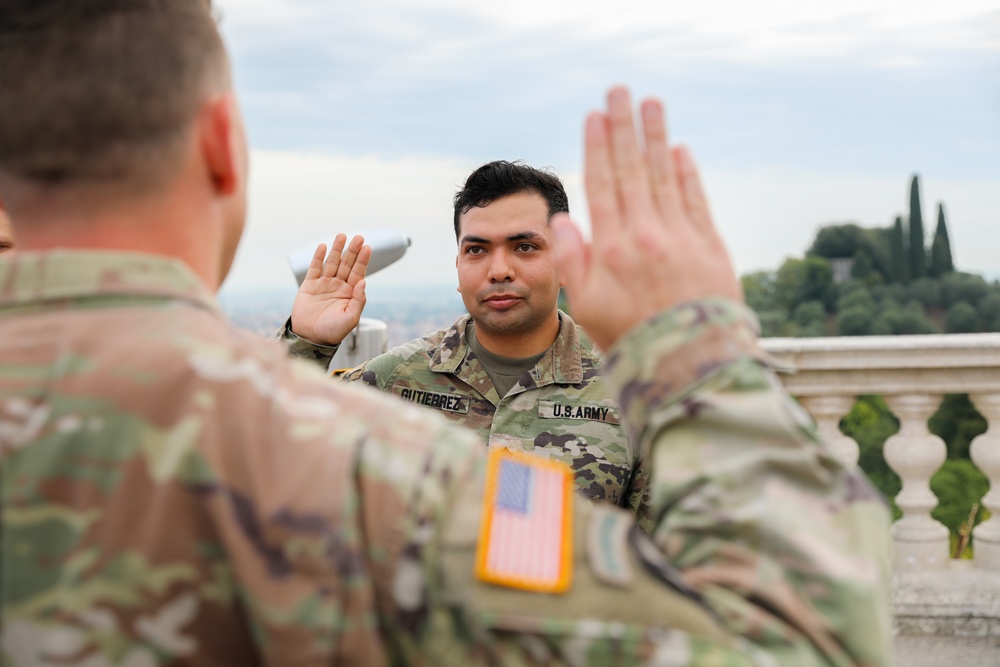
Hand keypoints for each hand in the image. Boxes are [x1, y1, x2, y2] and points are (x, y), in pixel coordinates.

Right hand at [290, 233, 369, 344]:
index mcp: (350, 293)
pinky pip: (315, 268)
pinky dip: (318, 257)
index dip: (363, 260)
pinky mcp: (310, 285)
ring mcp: (324, 284)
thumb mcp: (351, 318)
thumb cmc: (333, 331)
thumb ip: (359, 300)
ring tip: (342, 236)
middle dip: (353, 251)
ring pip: (332, 263)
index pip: (358, 272)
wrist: (310, 337)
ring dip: (337, 249)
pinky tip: (323, 247)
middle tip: (359, 237)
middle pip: (347, 264)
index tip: (368, 247)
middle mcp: (338, 286)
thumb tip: (363, 281)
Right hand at [553, 86, 741, 350]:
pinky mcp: (711, 247)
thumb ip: (572, 260)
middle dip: (624, 127)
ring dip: (656, 136)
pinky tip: (679, 150)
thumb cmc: (631, 340)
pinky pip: (696, 199)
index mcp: (612, 249)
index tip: (593, 115)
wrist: (690, 366)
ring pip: (665, 175)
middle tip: (620, 91)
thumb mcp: (586, 307)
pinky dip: (687, 173)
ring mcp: (681, 237)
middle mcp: (646, 235)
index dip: (597, 146)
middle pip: (632, 169)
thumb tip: (563, 218)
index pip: (602, 184)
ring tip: (651, 103)